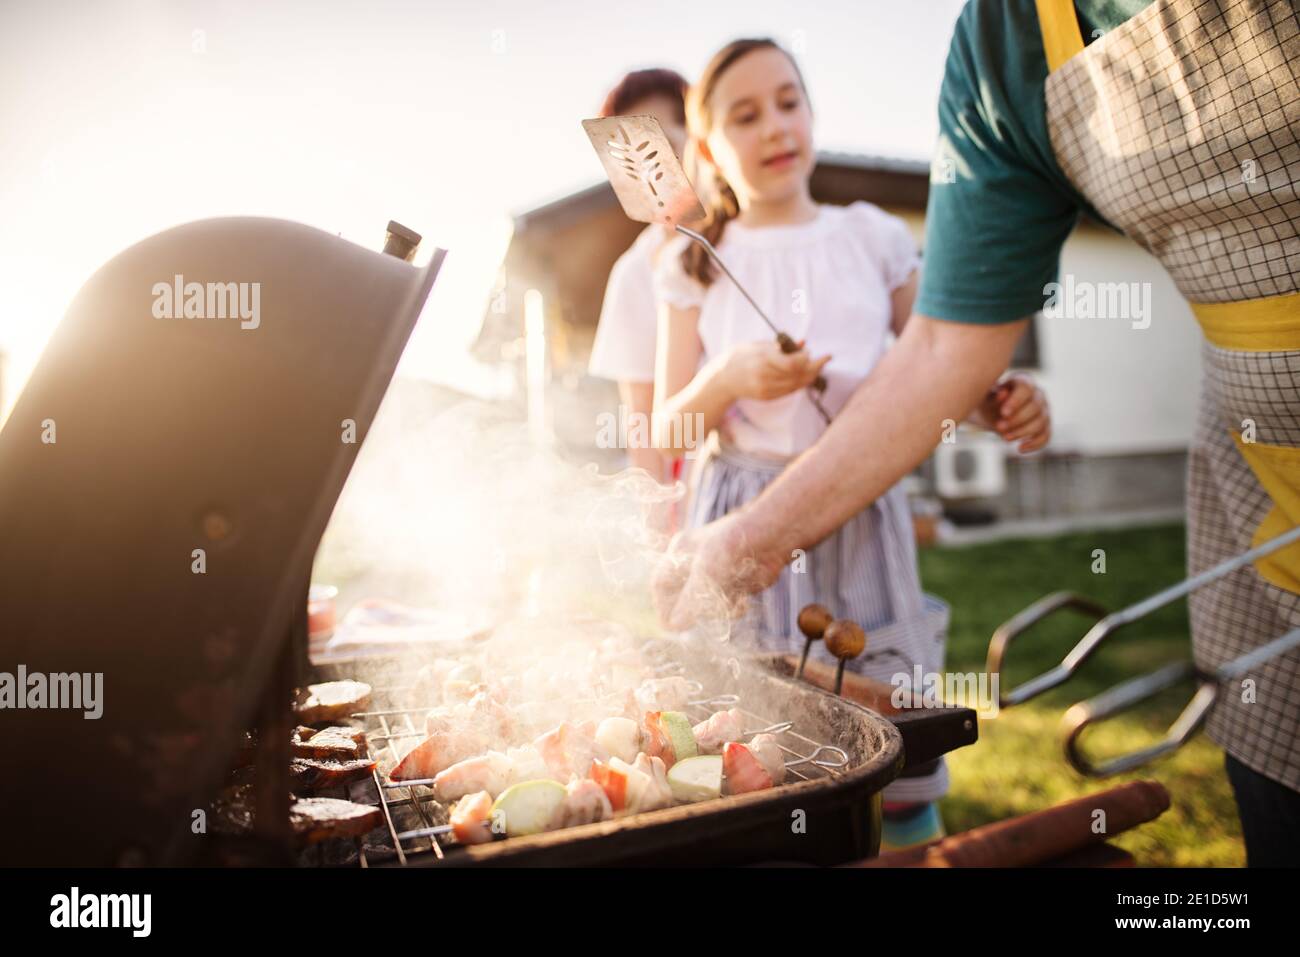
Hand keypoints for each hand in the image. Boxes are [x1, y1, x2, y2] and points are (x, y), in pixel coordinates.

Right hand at [651, 509, 785, 630]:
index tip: (671, 625)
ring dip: (715, 610)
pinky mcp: (732, 585)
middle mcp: (693, 566)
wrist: (772, 536)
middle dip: (693, 610)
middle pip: (681, 599)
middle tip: (705, 614)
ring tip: (729, 602)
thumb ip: (689, 600)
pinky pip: (723, 606)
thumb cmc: (732, 545)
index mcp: (679, 554)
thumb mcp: (706, 573)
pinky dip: (731, 609)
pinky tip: (742, 602)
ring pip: (703, 606)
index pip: (660, 585)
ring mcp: (713, 576)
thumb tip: (674, 625)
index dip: (662, 605)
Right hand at [722, 340, 830, 401]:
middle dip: (815, 367)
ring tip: (818, 365)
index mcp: (761, 360)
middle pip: (798, 375)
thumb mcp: (758, 346)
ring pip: (797, 385)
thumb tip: (803, 342)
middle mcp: (764, 377)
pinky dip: (800, 382)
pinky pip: (790, 391)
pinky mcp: (767, 397)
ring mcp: (765, 390)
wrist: (723, 379)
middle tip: (825, 358)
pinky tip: (806, 375)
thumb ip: (780, 346)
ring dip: (810, 375)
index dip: (805, 359)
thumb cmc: (741, 356)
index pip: (792, 364)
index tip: (809, 352)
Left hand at [976, 374, 1050, 452]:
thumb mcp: (985, 400)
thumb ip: (994, 397)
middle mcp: (1038, 394)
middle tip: (999, 427)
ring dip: (1022, 432)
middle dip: (1017, 420)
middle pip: (1035, 407)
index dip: (1016, 401)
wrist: (990, 413)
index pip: (1026, 388)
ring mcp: (1044, 410)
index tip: (1003, 413)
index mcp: (1023, 381)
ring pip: (1041, 422)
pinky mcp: (1044, 426)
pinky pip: (1046, 436)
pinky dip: (1035, 444)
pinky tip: (1020, 449)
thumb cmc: (987, 402)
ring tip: (1004, 437)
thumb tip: (1003, 394)